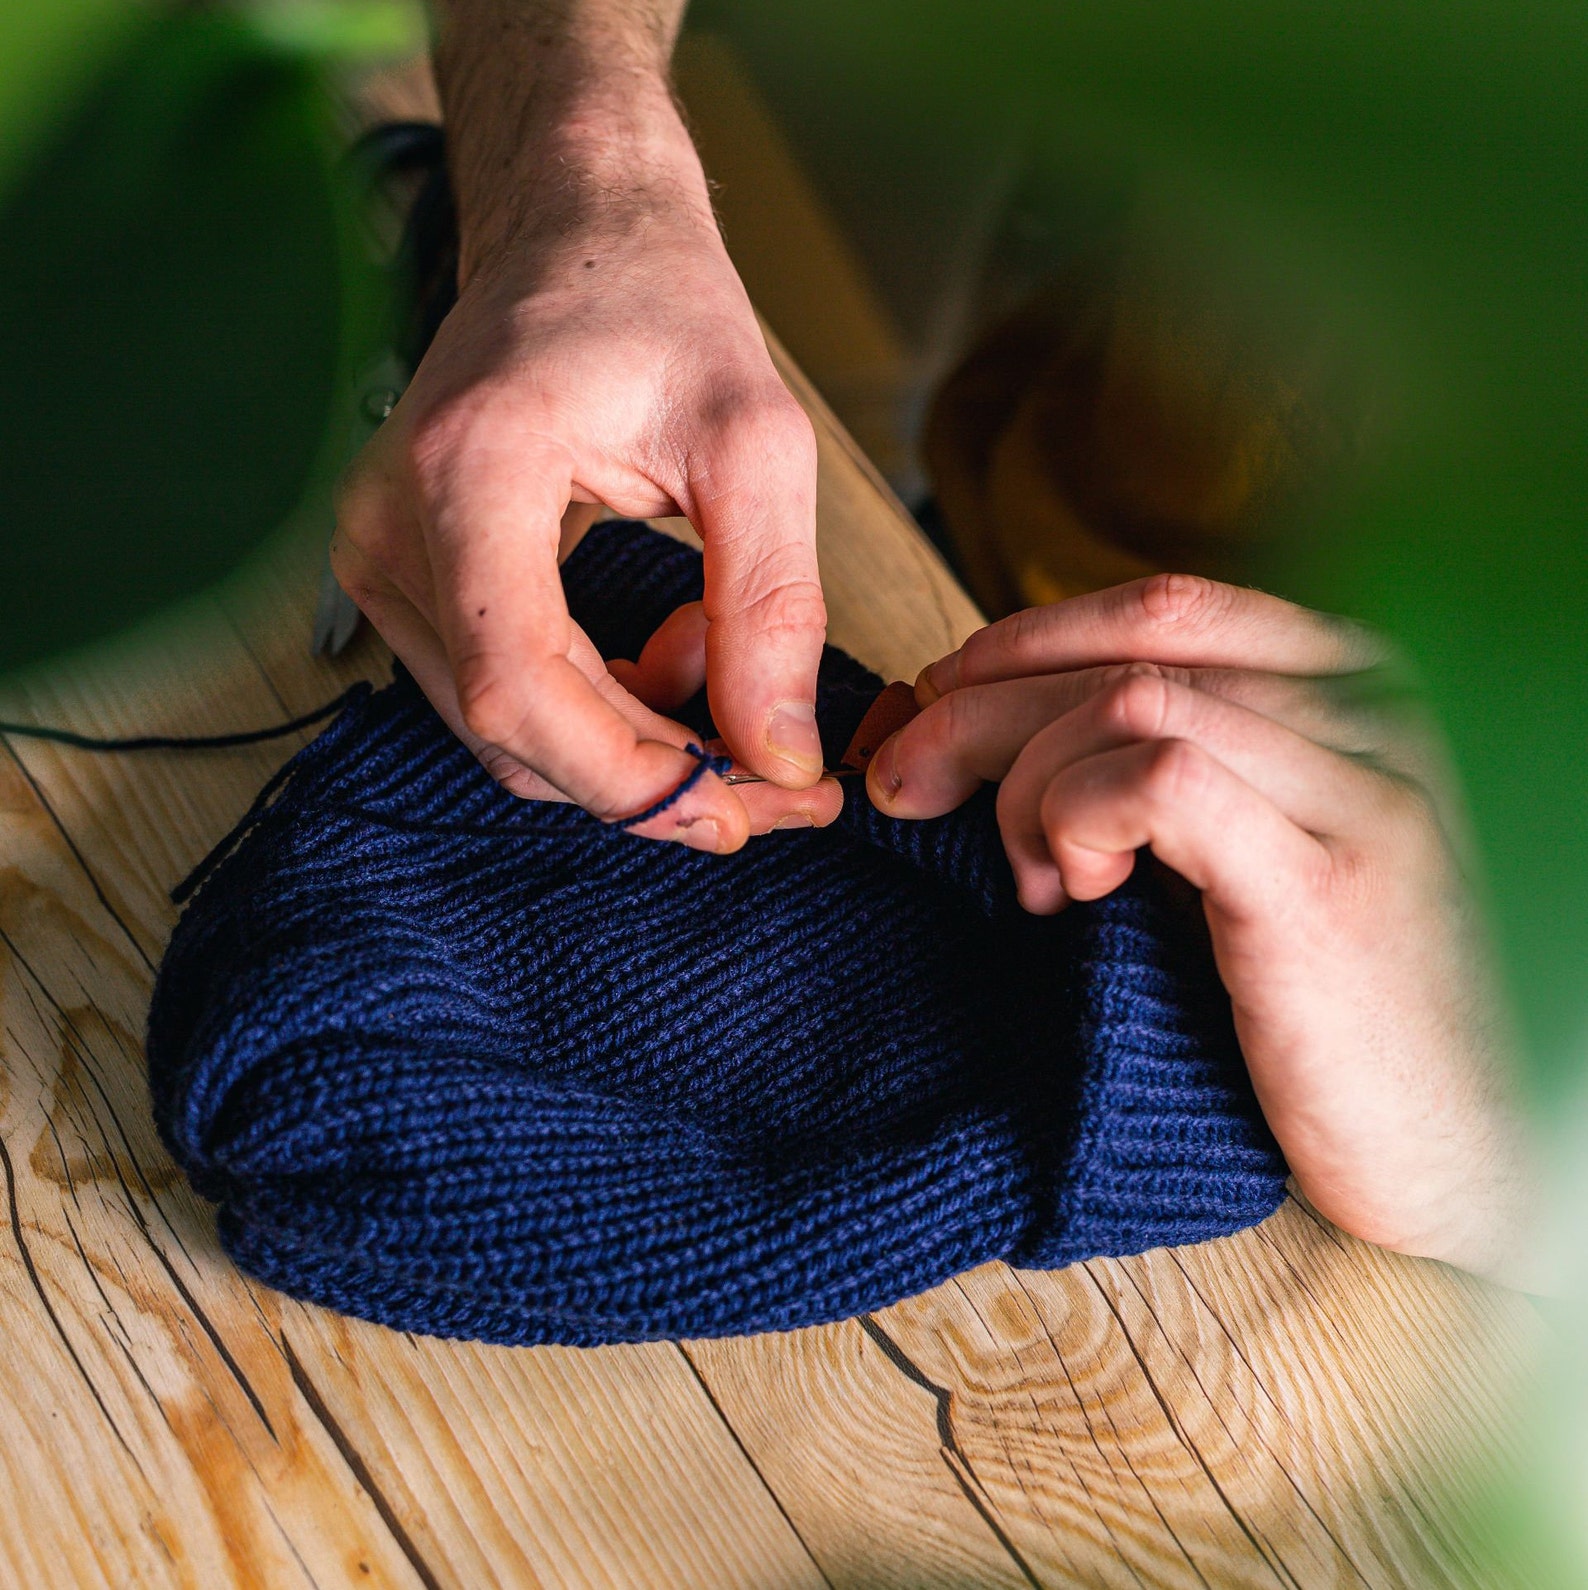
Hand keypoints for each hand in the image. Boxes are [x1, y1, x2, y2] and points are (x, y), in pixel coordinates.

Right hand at [332, 6, 830, 849]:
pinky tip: (671, 648)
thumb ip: (771, 605)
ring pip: (509, 727)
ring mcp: (382, 554)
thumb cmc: (659, 305)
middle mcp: (394, 523)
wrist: (576, 236)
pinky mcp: (407, 574)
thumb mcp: (757, 441)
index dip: (635, 779)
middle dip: (658, 781)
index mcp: (470, 470)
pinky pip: (502, 690)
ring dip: (634, 743)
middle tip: (780, 785)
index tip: (749, 807)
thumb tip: (780, 757)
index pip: (521, 686)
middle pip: (514, 728)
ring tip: (727, 678)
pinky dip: (600, 706)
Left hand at [867, 573, 1538, 1286]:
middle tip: (903, 781)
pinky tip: (1072, 890)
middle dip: (979, 706)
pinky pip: (1160, 779)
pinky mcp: (1331, 882)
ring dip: (1023, 779)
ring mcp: (1365, 788)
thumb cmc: (1334, 1006)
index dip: (1025, 640)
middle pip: (1131, 649)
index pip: (1164, 608)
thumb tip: (983, 730)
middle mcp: (1378, 711)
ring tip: (1027, 878)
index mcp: (1355, 691)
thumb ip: (1161, 776)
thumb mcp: (1243, 857)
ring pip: (1129, 704)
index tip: (937, 702)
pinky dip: (1076, 816)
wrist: (1469, 1149)